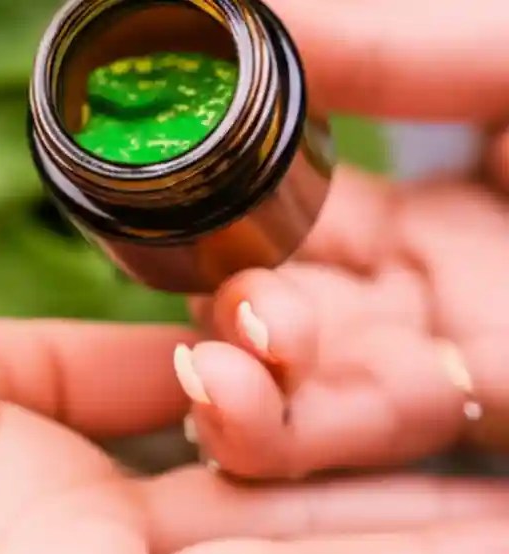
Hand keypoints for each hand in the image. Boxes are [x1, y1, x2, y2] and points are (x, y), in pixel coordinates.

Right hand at [179, 0, 508, 477]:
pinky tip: (237, 417)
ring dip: (240, 392)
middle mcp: (423, 288)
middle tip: (200, 304)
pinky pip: (367, 447)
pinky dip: (291, 440)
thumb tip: (225, 6)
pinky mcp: (490, 424)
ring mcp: (454, 362)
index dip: (204, 214)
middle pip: (270, 315)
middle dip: (219, 313)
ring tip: (213, 377)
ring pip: (302, 392)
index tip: (143, 200)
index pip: (275, 215)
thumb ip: (389, 50)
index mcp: (423, 199)